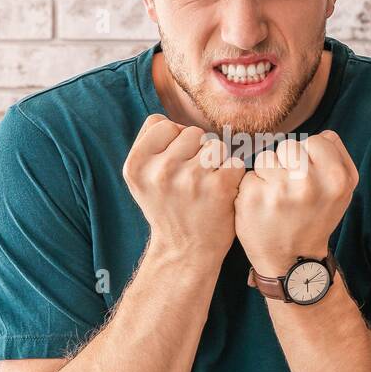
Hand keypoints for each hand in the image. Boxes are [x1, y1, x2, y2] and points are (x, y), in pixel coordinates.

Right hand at [121, 114, 246, 263]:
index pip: (160, 123)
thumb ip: (150, 146)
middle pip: (191, 131)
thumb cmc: (167, 208)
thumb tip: (174, 120)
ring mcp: (190, 179)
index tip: (173, 163)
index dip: (171, 140)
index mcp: (135, 165)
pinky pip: (234, 161)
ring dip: (215, 162)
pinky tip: (222, 193)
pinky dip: (233, 176)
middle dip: (196, 151)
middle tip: (191, 180)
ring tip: (205, 186)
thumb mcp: (141, 180)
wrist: (185, 251)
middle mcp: (160, 171)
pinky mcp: (219, 188)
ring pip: (214, 144)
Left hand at [234, 130, 357, 276]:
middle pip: (289, 146)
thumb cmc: (316, 218)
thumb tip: (321, 135)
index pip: (317, 140)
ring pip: (267, 157)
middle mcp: (309, 185)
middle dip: (287, 163)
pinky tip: (262, 206)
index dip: (310, 156)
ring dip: (268, 174)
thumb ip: (336, 157)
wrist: (292, 261)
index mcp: (336, 180)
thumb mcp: (342, 192)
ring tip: (277, 198)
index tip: (309, 177)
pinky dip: (253, 188)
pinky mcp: (252, 197)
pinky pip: (249, 174)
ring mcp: (279, 191)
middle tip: (291, 191)